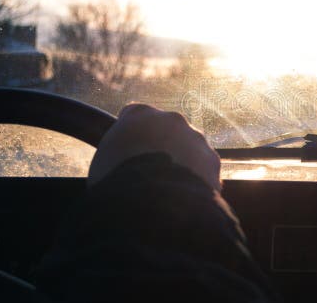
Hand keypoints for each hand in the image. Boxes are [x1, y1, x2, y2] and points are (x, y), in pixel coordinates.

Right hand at [87, 103, 220, 189]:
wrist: (151, 203)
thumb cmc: (116, 183)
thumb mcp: (103, 163)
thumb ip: (116, 153)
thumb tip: (121, 165)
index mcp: (139, 114)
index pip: (135, 116)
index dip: (131, 136)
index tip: (129, 152)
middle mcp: (172, 119)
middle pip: (167, 131)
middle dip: (162, 148)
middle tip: (151, 174)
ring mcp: (196, 138)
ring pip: (189, 149)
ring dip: (182, 164)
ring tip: (169, 190)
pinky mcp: (213, 160)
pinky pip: (204, 169)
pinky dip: (197, 181)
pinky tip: (185, 198)